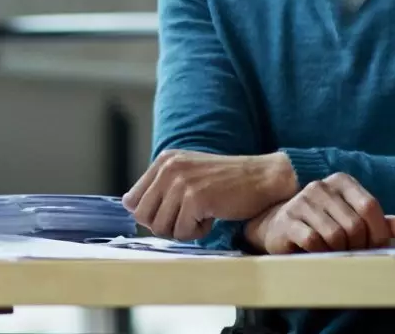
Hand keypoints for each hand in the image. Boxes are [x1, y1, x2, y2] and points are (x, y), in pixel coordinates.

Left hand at [123, 150, 297, 240]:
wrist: (262, 178)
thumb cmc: (226, 182)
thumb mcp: (188, 174)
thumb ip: (161, 188)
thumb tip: (133, 210)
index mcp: (163, 161)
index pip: (132, 201)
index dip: (150, 215)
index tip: (171, 215)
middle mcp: (168, 168)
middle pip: (143, 216)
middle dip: (164, 225)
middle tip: (187, 219)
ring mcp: (180, 182)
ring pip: (161, 227)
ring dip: (182, 230)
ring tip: (201, 217)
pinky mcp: (195, 198)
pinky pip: (182, 232)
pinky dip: (198, 232)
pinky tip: (212, 218)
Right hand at [244, 174, 394, 253]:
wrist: (279, 228)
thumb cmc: (322, 224)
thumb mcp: (351, 219)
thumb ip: (376, 222)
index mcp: (341, 182)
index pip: (370, 206)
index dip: (378, 232)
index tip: (377, 247)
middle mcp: (321, 187)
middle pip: (354, 225)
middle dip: (359, 246)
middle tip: (355, 253)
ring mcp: (301, 201)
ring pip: (335, 235)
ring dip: (340, 251)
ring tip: (336, 252)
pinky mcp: (287, 220)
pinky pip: (314, 241)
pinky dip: (321, 252)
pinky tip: (319, 251)